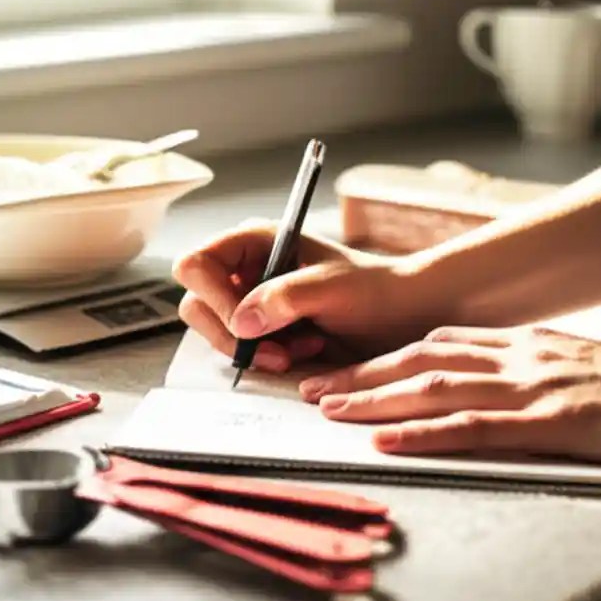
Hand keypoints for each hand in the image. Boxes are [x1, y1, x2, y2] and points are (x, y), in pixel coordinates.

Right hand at [172, 220, 441, 371]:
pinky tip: (302, 353)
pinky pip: (238, 350)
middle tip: (276, 351)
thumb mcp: (332, 288)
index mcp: (253, 241)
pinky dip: (264, 359)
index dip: (213, 298)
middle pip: (197, 304)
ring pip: (214, 332)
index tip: (247, 325)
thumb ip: (284, 298)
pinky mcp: (259, 329)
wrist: (404, 316)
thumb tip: (242, 322)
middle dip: (233, 334)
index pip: (196, 265)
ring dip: (253, 350)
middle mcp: (243, 268)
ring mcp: (248, 300)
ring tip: (298, 350)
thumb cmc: (375, 289)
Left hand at [299, 326, 600, 472]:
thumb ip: (522, 370)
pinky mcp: (553, 423)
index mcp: (522, 344)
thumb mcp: (571, 365)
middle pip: (418, 361)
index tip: (341, 369)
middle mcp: (517, 358)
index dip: (380, 357)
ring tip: (329, 411)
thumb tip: (477, 386)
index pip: (433, 345)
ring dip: (374, 401)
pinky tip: (386, 442)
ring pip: (433, 389)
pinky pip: (474, 427)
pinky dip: (423, 434)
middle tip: (311, 389)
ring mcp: (533, 388)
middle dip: (359, 375)